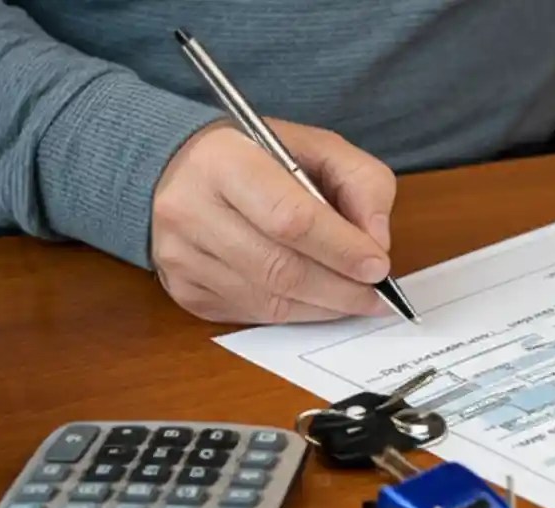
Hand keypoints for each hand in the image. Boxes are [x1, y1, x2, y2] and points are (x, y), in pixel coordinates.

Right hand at [151, 118, 396, 322]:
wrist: (176, 167)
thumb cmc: (257, 156)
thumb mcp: (317, 146)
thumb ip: (361, 183)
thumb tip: (376, 242)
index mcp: (223, 162)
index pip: (291, 219)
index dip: (341, 249)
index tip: (378, 267)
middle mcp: (190, 211)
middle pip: (280, 269)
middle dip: (341, 289)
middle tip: (377, 296)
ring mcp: (179, 256)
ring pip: (268, 301)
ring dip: (324, 307)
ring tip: (357, 300)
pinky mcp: (182, 290)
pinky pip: (252, 314)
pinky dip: (296, 313)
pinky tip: (317, 300)